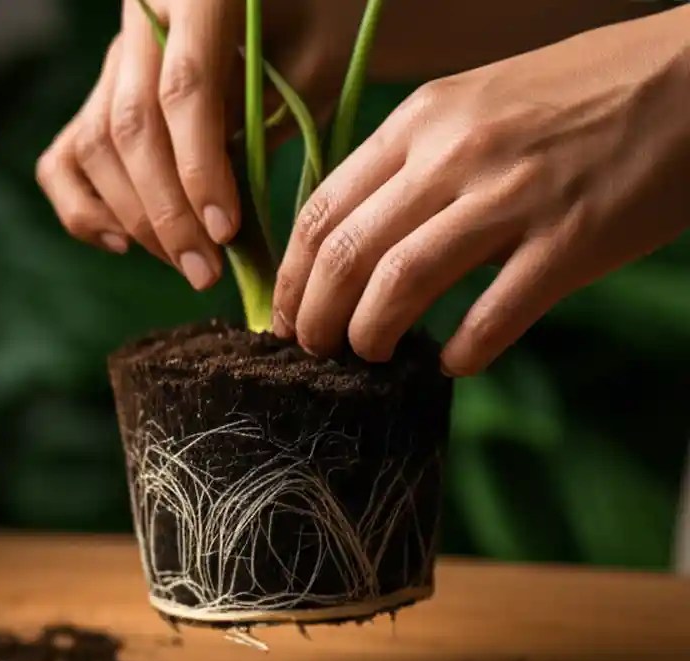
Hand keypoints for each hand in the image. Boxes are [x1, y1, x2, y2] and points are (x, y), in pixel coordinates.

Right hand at [35, 1, 357, 289]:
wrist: (294, 6)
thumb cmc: (318, 34)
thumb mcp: (315, 64)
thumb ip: (272, 122)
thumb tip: (229, 221)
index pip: (184, 89)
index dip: (199, 168)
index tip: (224, 232)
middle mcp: (141, 18)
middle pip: (131, 127)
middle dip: (167, 214)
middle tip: (205, 271)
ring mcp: (113, 60)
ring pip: (95, 148)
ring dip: (137, 221)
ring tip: (188, 263)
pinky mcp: (96, 99)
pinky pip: (63, 162)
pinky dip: (84, 211)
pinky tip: (125, 243)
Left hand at [273, 8, 689, 375]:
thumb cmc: (579, 94)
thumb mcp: (474, 103)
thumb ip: (412, 161)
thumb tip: (355, 236)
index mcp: (422, 121)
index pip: (321, 209)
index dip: (291, 276)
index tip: (285, 315)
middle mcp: (455, 154)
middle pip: (347, 253)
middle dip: (315, 317)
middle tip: (313, 352)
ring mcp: (514, 197)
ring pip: (400, 284)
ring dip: (370, 336)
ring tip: (369, 358)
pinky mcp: (572, 241)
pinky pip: (494, 315)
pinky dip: (463, 352)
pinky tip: (454, 363)